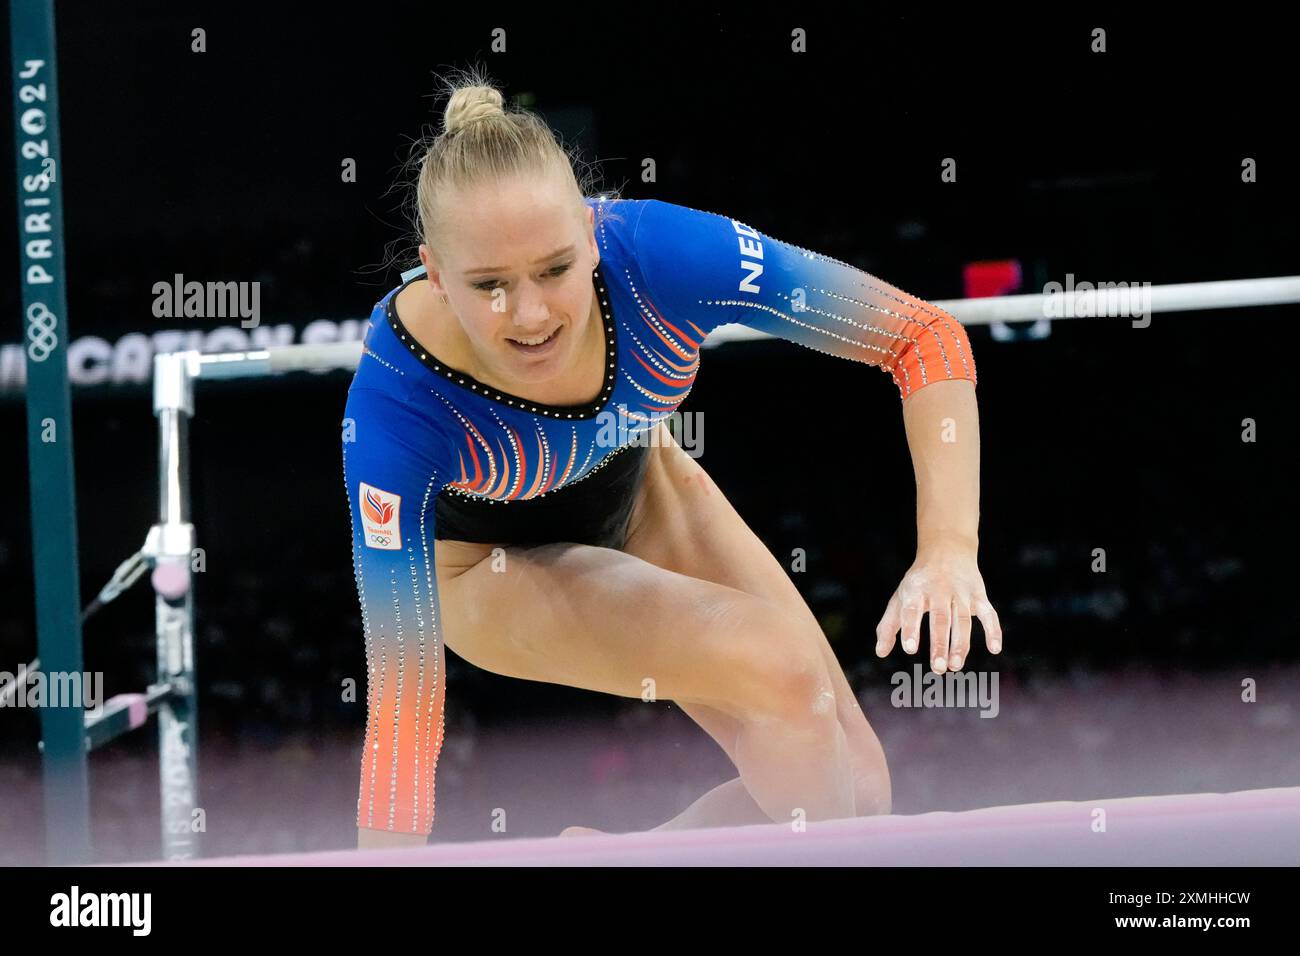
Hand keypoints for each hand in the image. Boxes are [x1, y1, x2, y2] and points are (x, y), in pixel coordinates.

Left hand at [874, 542, 1001, 672]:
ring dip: (961, 644)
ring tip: (955, 666)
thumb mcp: (900, 598)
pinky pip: (989, 614)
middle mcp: (939, 589)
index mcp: (916, 590)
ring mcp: (961, 592)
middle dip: (940, 644)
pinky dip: (993, 630)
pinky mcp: (979, 595)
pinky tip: (994, 649)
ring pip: (963, 619)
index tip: (909, 650)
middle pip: (941, 618)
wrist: (947, 549)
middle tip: (938, 668)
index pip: (912, 610)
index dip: (911, 629)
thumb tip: (880, 653)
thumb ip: (889, 626)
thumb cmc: (919, 581)